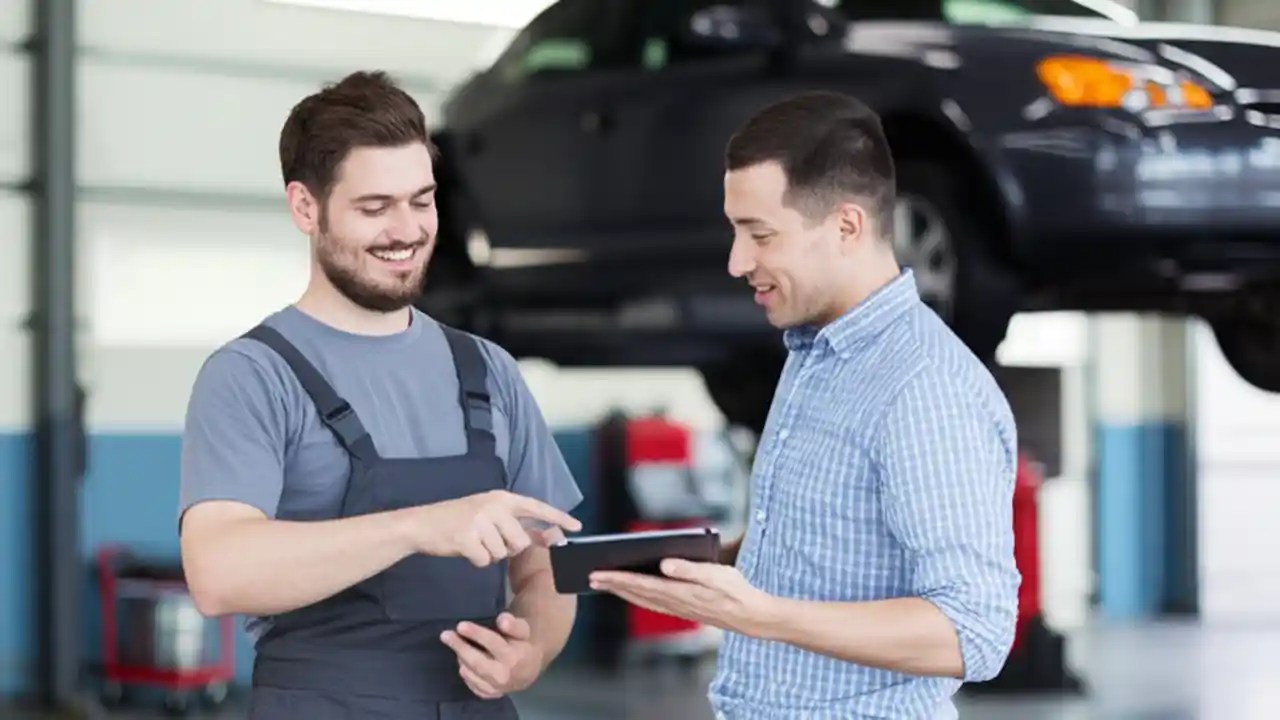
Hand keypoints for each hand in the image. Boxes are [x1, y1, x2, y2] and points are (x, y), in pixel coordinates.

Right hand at [411, 491, 579, 566]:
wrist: (421, 524)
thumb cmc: (456, 521)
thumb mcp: (487, 513)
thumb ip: (512, 522)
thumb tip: (543, 536)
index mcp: (501, 498)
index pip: (536, 507)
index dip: (558, 517)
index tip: (578, 526)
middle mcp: (493, 506)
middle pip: (519, 542)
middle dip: (507, 549)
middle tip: (487, 541)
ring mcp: (480, 521)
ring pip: (502, 554)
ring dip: (489, 555)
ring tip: (473, 542)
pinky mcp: (467, 537)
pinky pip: (485, 561)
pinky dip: (476, 562)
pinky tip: (464, 550)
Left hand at [440, 612, 543, 698]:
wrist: (528, 671)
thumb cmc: (522, 645)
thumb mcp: (523, 630)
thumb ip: (514, 624)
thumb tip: (502, 621)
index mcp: (514, 657)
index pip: (493, 643)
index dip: (476, 634)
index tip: (460, 625)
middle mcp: (504, 676)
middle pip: (476, 661)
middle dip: (460, 647)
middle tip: (445, 635)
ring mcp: (495, 688)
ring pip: (470, 673)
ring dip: (460, 658)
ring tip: (454, 643)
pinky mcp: (488, 694)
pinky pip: (471, 684)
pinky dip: (465, 672)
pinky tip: (463, 662)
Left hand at [590, 559, 775, 635]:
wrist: (750, 615)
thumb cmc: (735, 591)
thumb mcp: (716, 574)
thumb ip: (689, 569)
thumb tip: (664, 563)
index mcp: (680, 592)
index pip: (641, 584)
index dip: (617, 579)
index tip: (597, 573)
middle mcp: (674, 602)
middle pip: (636, 593)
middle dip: (612, 585)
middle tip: (590, 577)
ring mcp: (677, 608)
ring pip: (642, 599)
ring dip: (622, 592)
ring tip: (604, 583)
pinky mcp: (682, 609)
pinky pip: (652, 602)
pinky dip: (637, 596)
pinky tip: (632, 592)